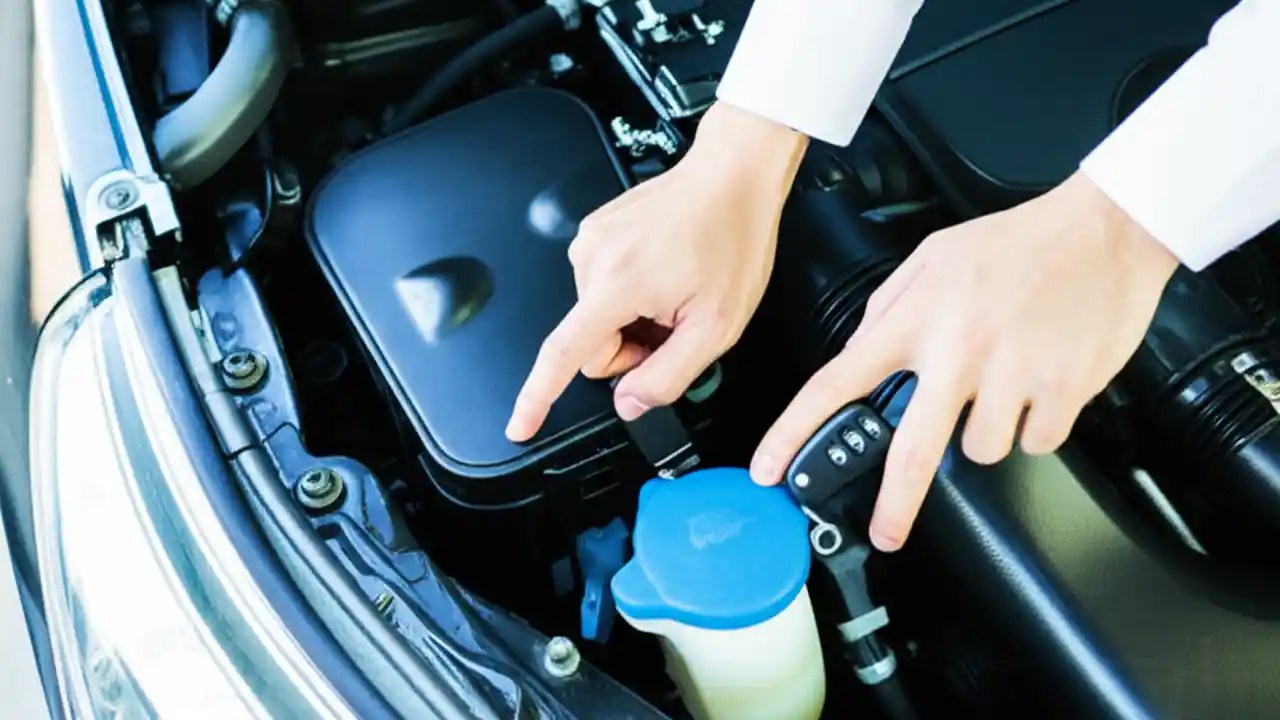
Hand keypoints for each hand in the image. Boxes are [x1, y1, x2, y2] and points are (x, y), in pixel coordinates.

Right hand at [506, 102, 808, 440]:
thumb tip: (629, 403)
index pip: (564, 355)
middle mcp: (593, 259)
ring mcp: (591, 240)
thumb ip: (668, 374)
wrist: (732, 176)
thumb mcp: (717, 325)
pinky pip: (602, 286)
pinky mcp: (596, 231)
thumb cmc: (732, 237)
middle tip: (674, 327)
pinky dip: (631, 293)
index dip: (538, 398)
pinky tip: (664, 272)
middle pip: (591, 343)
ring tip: (674, 291)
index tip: (520, 425)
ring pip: (597, 317)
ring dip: (632, 319)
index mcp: (619, 284)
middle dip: (629, 349)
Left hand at [750, 171, 1179, 551]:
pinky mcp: (1062, 390)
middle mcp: (956, 353)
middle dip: (894, 506)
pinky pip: (1036, 442)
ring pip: (982, 450)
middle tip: (886, 533)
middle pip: (912, 452)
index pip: (837, 383)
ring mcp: (1011, 375)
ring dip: (986, 433)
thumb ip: (889, 306)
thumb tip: (860, 350)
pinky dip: (1036, 426)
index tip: (771, 469)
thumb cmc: (1019, 242)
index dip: (794, 433)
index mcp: (914, 320)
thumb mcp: (933, 257)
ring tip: (1003, 385)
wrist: (1107, 230)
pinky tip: (1041, 386)